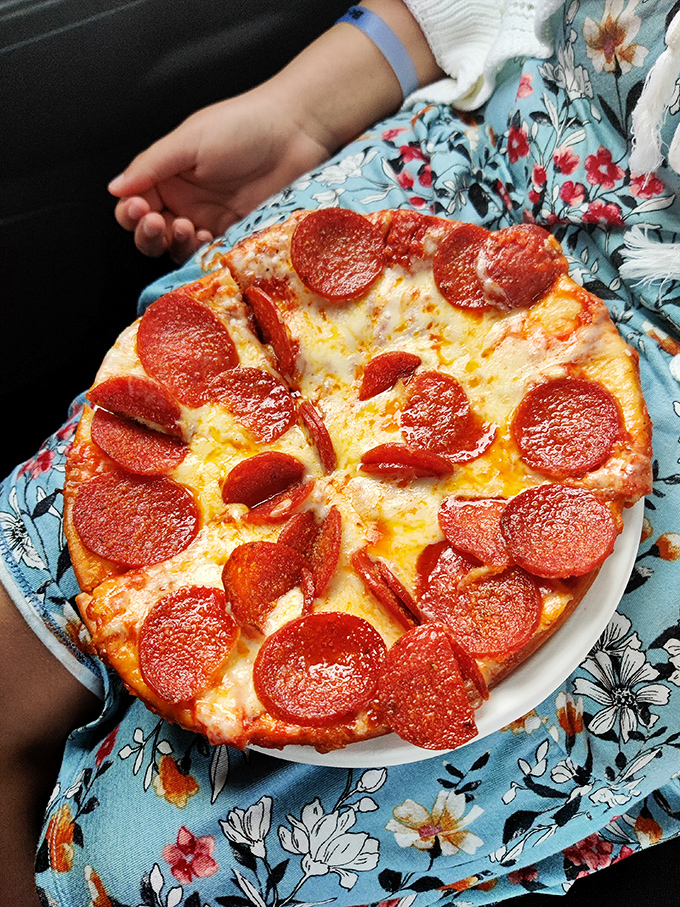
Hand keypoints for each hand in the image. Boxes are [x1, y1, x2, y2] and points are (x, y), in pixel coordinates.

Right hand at [108, 86, 333, 262]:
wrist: (294, 134)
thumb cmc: (243, 126)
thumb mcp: (189, 140)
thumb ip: (151, 165)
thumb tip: (115, 187)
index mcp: (167, 175)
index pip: (134, 203)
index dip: (130, 212)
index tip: (137, 209)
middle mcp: (184, 201)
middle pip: (151, 233)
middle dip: (148, 234)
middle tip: (157, 223)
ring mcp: (209, 221)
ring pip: (177, 249)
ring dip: (173, 245)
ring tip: (185, 228)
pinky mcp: (234, 237)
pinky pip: (210, 256)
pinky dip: (201, 254)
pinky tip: (205, 239)